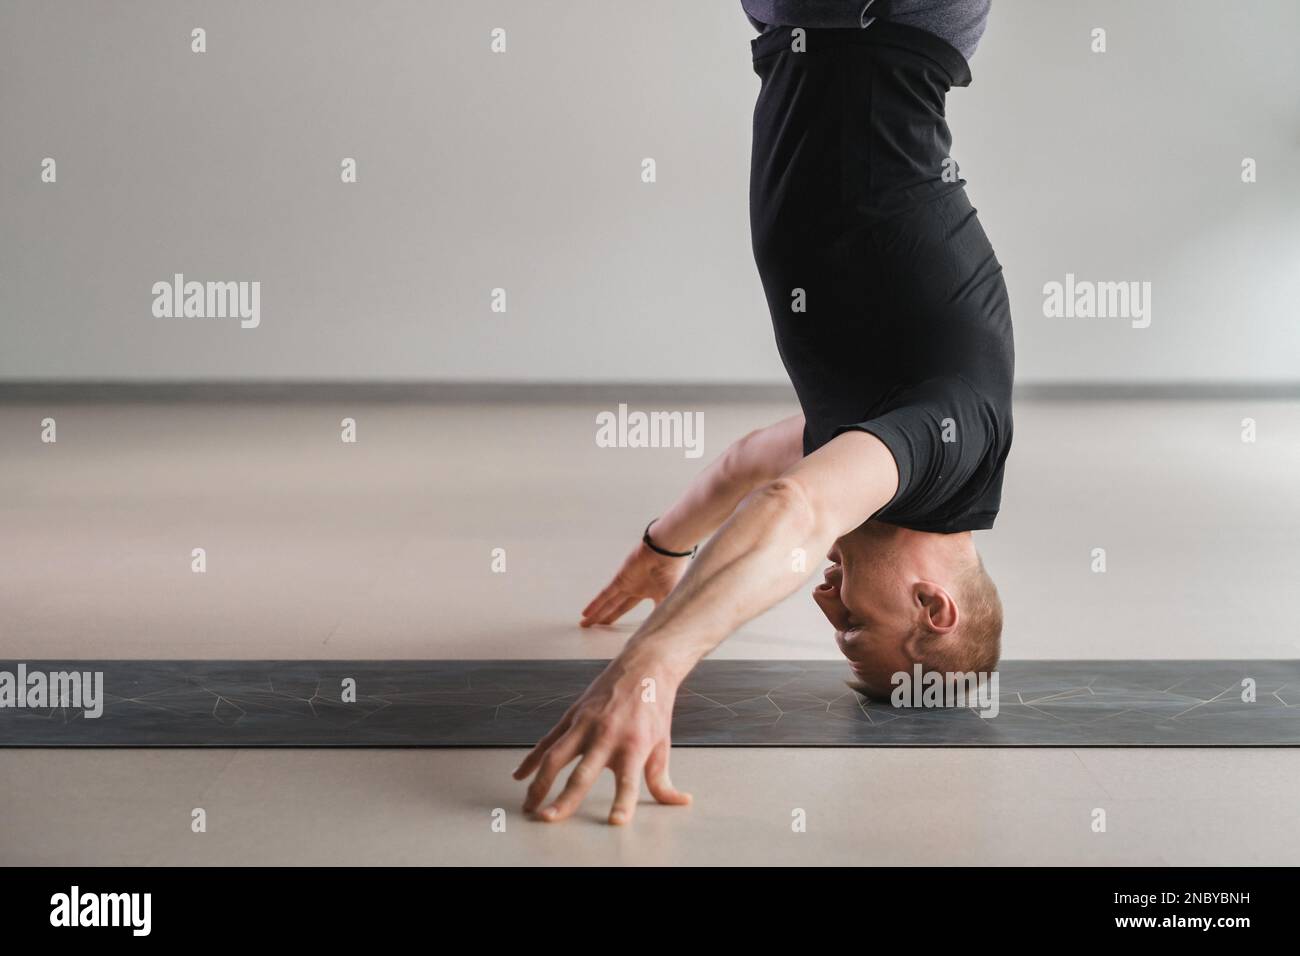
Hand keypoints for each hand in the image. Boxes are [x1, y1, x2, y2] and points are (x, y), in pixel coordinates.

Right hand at [512, 652, 691, 823]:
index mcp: (634, 746)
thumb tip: (681, 802)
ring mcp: (586, 724)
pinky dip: (532, 759)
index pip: (629, 781)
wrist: (644, 668)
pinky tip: (520, 775)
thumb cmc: (654, 709)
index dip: (624, 803)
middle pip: (582, 773)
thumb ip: (662, 780)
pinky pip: (548, 740)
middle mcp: (607, 736)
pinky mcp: (573, 715)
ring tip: (529, 806)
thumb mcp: (662, 745)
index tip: (616, 822)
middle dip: (564, 798)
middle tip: (549, 819)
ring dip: (539, 783)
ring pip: (556, 756)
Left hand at [580, 540, 689, 626]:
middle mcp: (638, 588)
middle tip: (596, 629)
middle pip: (618, 607)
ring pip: (609, 603)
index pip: (635, 608)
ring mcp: (628, 582)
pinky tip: (586, 613)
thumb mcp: (671, 599)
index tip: (618, 628)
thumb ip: (662, 615)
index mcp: (652, 592)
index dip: (623, 617)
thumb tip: (657, 635)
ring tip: (585, 624)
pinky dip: (595, 604)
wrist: (668, 551)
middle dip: (607, 618)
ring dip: (597, 614)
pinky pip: (605, 594)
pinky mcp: (620, 578)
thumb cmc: (674, 571)